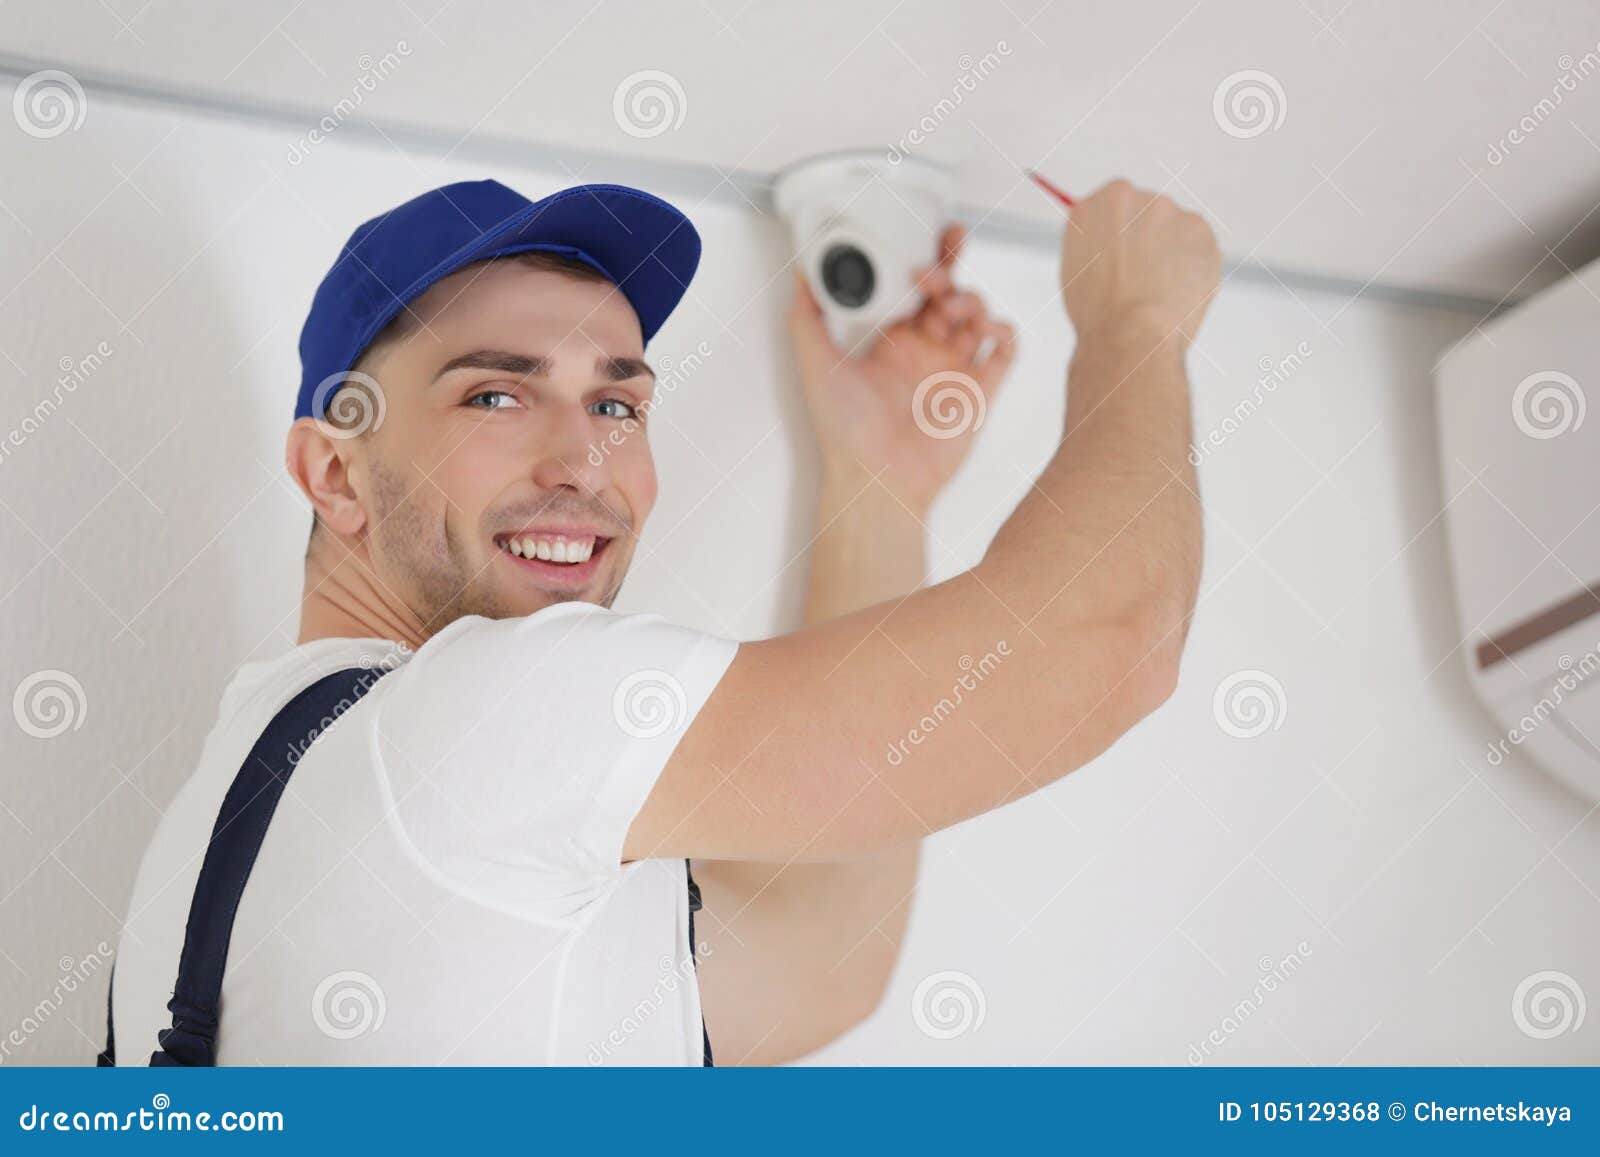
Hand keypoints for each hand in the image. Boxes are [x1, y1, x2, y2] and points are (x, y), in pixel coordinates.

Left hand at [787, 224, 1017, 511]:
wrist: (876, 479)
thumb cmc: (846, 431)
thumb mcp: (816, 363)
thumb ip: (807, 316)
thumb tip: (802, 272)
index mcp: (894, 341)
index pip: (917, 288)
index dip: (928, 257)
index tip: (928, 237)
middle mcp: (927, 351)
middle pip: (951, 293)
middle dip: (952, 269)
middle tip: (939, 266)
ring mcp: (955, 370)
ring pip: (978, 316)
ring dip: (972, 300)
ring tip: (953, 309)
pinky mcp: (979, 393)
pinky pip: (1006, 353)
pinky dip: (1005, 333)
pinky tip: (988, 330)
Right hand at [1060, 179, 1220, 349]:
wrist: (1132, 331)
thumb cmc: (1099, 312)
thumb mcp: (1077, 269)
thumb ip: (1096, 244)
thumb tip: (1113, 246)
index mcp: (1095, 205)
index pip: (1110, 209)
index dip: (1116, 238)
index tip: (1119, 258)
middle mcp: (1132, 196)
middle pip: (1144, 214)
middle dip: (1146, 241)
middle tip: (1139, 280)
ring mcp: (1169, 210)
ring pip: (1173, 231)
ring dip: (1170, 254)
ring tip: (1157, 292)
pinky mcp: (1201, 229)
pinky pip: (1197, 248)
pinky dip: (1192, 268)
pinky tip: (1177, 293)